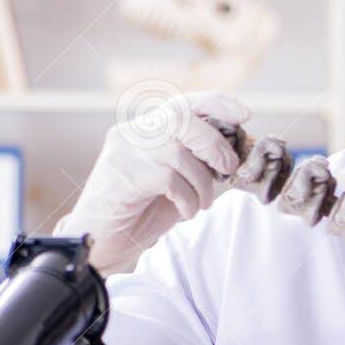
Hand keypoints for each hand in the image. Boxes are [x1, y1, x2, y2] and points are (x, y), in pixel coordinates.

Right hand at [54, 92, 249, 273]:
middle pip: (182, 120)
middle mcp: (132, 133)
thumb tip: (235, 153)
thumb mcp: (177, 180)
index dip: (216, 104)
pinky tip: (186, 211)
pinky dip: (187, 198)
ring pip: (179, 154)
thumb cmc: (141, 211)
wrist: (100, 241)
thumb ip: (197, 161)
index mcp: (146, 129)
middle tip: (228, 169)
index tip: (244, 114)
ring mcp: (124, 152)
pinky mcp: (122, 176)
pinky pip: (168, 179)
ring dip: (202, 183)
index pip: (183, 103)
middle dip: (215, 144)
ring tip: (202, 203)